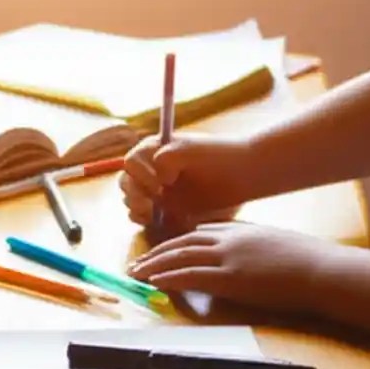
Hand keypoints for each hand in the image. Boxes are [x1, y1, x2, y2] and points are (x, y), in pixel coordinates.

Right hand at [120, 132, 255, 231]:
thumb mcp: (191, 149)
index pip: (131, 162)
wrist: (244, 175)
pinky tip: (152, 219)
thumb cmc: (218, 156)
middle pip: (125, 183)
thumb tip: (159, 176)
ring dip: (135, 207)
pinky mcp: (163, 209)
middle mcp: (150, 169)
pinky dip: (141, 219)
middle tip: (149, 204)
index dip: (140, 174)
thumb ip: (168, 156)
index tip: (161, 183)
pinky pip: (141, 216)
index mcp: (153, 151)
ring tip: (151, 212)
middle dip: (133, 194)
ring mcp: (155, 190)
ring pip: (130, 200)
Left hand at [128, 222, 335, 311]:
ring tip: (135, 273)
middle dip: (157, 252)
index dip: (177, 242)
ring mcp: (228, 257)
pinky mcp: (230, 278)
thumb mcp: (276, 244)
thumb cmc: (309, 262)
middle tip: (138, 262)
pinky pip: (191, 276)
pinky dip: (169, 278)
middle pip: (182, 242)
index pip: (200, 232)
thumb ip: (255, 247)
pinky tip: (154, 282)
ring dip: (154, 265)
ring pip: (180, 257)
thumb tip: (247, 259)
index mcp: (241, 230)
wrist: (322, 270)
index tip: (162, 250)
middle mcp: (229, 239)